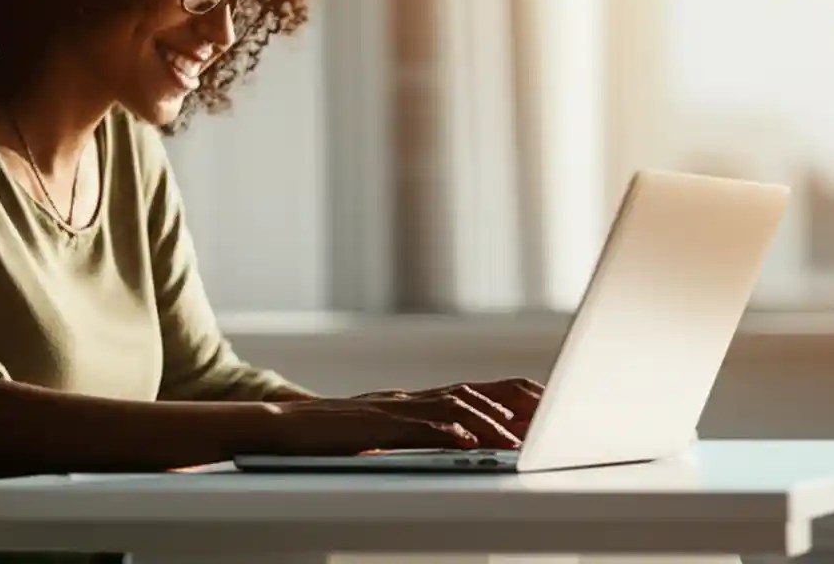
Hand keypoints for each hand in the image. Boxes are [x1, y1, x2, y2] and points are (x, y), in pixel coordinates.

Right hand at [352, 378, 544, 439]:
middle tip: (547, 416)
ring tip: (512, 439)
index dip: (509, 396)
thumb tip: (455, 443)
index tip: (543, 404)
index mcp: (414, 399)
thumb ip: (416, 432)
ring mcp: (394, 408)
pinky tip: (465, 442)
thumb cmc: (333, 435)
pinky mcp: (377, 425)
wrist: (286, 427)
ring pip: (451, 406)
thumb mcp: (385, 433)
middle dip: (512, 403)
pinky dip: (445, 432)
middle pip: (472, 392)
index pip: (472, 391)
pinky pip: (417, 426)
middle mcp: (410, 397)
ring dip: (486, 421)